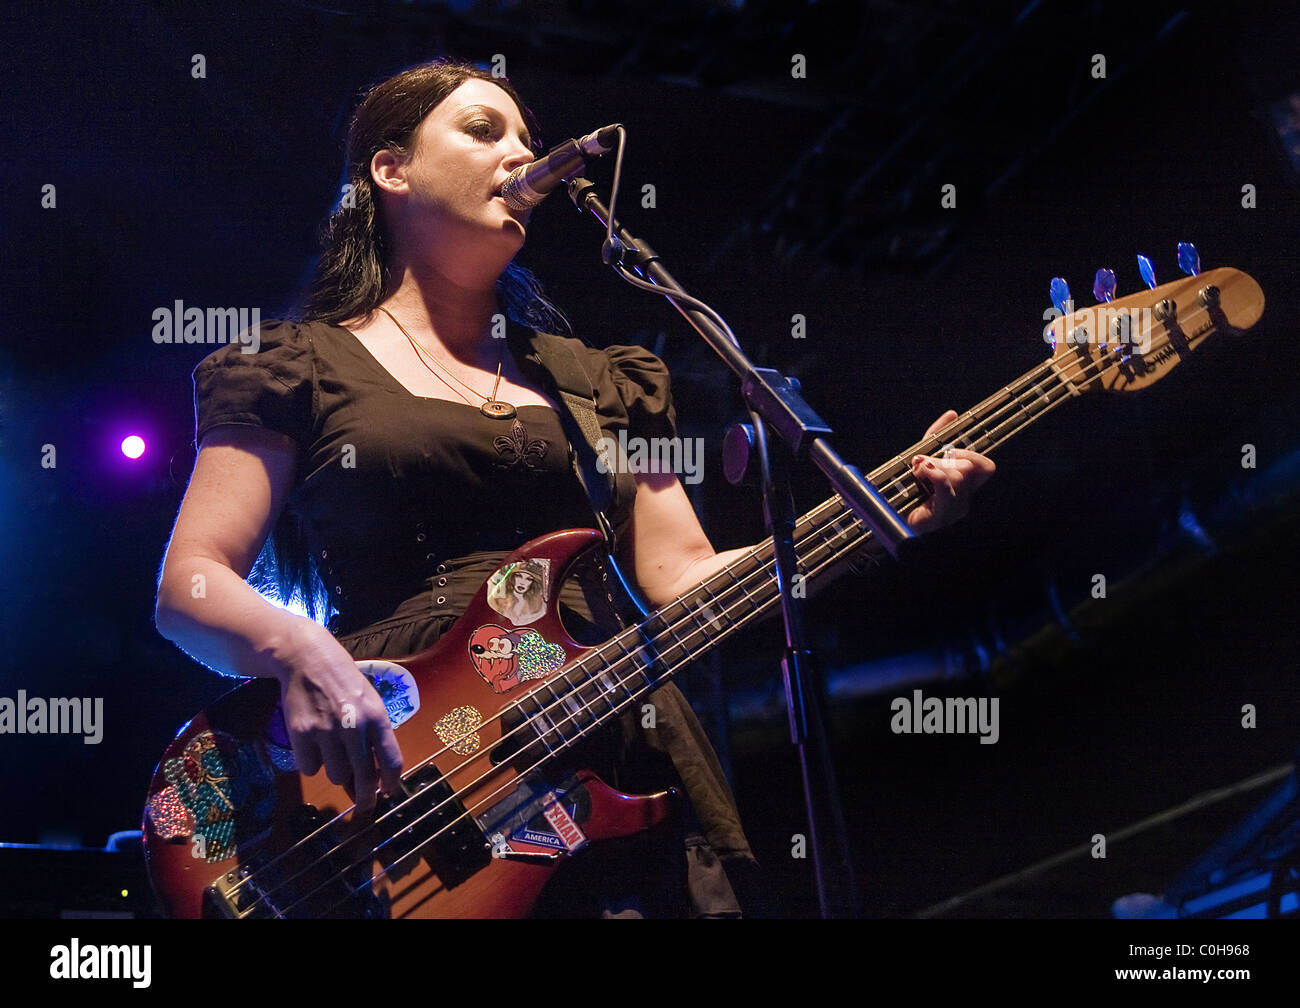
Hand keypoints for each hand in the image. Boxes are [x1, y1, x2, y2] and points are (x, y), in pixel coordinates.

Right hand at [276, 623, 403, 814]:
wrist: (307, 659)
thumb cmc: (343, 681)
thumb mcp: (369, 700)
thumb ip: (374, 733)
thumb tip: (376, 773)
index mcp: (377, 716)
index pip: (392, 760)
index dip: (391, 782)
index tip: (388, 793)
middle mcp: (354, 726)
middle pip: (364, 777)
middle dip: (366, 798)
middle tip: (365, 806)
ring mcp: (326, 731)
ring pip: (336, 776)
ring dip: (336, 772)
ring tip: (333, 752)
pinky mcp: (302, 734)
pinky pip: (310, 768)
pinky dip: (311, 763)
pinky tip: (312, 745)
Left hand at [906, 409, 995, 533]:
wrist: (887, 520)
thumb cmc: (905, 493)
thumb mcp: (921, 460)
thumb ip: (935, 438)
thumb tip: (952, 414)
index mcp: (963, 488)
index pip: (986, 467)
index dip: (970, 453)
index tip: (947, 451)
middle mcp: (963, 501)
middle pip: (970, 467)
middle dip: (944, 458)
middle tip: (921, 463)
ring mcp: (953, 512)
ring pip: (958, 475)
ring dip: (933, 465)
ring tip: (915, 471)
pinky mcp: (940, 519)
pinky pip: (947, 489)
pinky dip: (935, 474)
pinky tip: (922, 471)